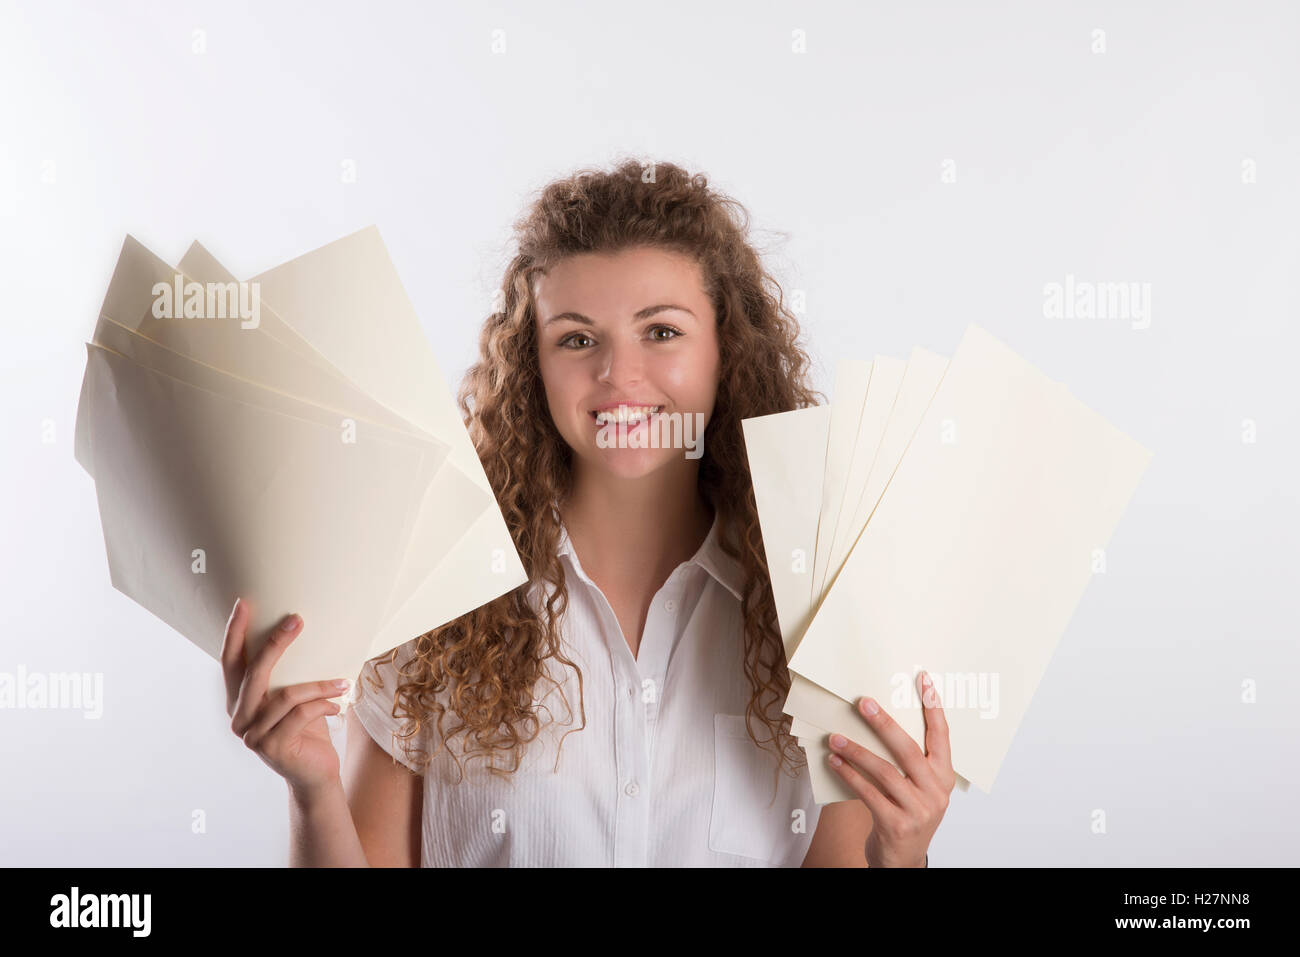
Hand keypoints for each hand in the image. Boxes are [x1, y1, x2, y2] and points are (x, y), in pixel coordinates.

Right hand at [221, 597, 349, 799]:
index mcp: (239, 702)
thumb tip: (298, 630)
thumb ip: (285, 676)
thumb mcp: (293, 700)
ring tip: (343, 682)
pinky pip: (302, 714)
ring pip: (286, 694)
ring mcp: (252, 735)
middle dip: (276, 643)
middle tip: (297, 620)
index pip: (231, 662)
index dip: (235, 633)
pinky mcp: (272, 747)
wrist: (315, 775)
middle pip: (254, 672)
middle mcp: (239, 718)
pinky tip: (338, 706)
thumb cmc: (306, 730)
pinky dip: (324, 705)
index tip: (244, 603)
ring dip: (319, 685)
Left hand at [827, 670, 954, 867]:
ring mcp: (918, 810)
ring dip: (856, 751)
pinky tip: (835, 761)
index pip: (942, 736)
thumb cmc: (907, 815)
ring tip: (836, 737)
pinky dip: (848, 774)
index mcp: (945, 777)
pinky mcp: (896, 824)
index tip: (922, 680)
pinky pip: (868, 792)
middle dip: (883, 724)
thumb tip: (877, 720)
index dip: (933, 707)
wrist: (902, 860)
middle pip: (908, 749)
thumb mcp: (918, 788)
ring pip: (884, 771)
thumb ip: (909, 762)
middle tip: (863, 703)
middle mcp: (936, 792)